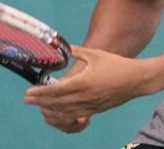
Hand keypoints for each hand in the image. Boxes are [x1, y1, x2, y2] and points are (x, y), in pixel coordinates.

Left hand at [23, 46, 155, 122]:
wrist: (135, 80)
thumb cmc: (116, 64)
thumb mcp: (95, 54)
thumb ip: (77, 51)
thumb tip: (64, 47)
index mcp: (83, 82)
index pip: (56, 90)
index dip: (40, 92)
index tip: (28, 92)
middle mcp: (84, 97)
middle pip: (57, 102)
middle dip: (40, 101)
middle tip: (27, 100)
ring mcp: (90, 106)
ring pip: (65, 111)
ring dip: (50, 109)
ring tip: (40, 106)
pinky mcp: (96, 110)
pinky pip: (75, 115)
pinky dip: (64, 114)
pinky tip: (58, 112)